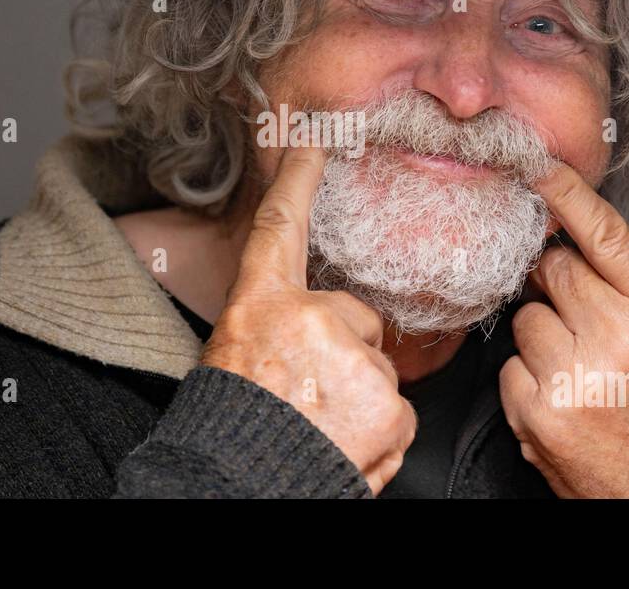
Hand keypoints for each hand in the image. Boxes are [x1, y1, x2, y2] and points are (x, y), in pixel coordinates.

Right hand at [200, 146, 416, 495]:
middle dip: (345, 356)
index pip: (280, 228)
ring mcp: (352, 359)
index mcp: (260, 305)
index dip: (299, 180)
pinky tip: (341, 446)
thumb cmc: (231, 428)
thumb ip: (277, 332)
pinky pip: (397, 411)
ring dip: (360, 400)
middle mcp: (308, 319)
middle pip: (355, 319)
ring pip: (378, 371)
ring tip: (320, 428)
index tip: (317, 141)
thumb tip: (313, 334)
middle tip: (308, 396)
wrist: (234, 486)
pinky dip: (377, 434)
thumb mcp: (233, 361)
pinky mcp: (387, 402)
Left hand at [498, 162, 628, 496]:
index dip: (566, 194)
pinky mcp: (538, 413)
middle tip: (584, 323)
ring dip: (544, 338)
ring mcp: (573, 377)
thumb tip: (567, 245)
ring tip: (581, 372)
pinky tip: (563, 401)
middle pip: (554, 272)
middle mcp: (619, 339)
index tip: (536, 166)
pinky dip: (528, 381)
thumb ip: (626, 288)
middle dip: (559, 289)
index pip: (604, 235)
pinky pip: (509, 368)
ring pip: (526, 318)